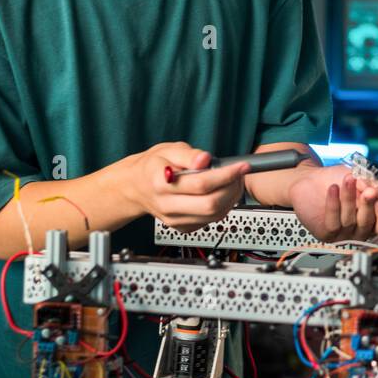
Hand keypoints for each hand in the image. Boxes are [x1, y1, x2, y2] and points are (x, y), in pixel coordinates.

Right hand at [121, 142, 249, 232]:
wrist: (136, 187)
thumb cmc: (153, 166)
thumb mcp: (168, 150)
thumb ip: (188, 154)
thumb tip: (205, 159)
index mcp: (162, 183)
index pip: (201, 184)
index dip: (227, 175)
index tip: (241, 166)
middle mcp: (167, 205)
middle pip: (211, 204)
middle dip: (232, 188)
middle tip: (239, 174)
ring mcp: (175, 220)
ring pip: (214, 215)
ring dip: (231, 198)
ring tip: (232, 181)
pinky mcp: (182, 227)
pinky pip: (211, 221)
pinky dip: (223, 207)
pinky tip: (222, 193)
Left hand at [287, 165, 377, 241]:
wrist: (310, 178)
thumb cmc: (336, 179)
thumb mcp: (358, 178)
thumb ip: (369, 185)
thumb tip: (377, 191)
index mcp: (371, 218)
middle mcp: (359, 229)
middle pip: (368, 224)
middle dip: (368, 205)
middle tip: (369, 191)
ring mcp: (343, 233)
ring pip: (350, 221)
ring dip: (349, 198)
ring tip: (348, 180)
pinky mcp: (326, 233)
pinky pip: (333, 222)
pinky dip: (334, 204)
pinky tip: (333, 189)